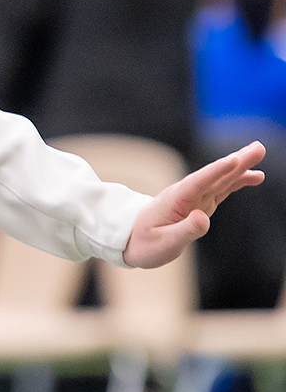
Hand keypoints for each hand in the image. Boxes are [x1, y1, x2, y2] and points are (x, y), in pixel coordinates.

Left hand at [123, 141, 264, 267]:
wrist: (133, 241)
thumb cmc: (145, 244)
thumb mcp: (164, 243)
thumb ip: (185, 231)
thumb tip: (204, 218)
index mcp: (175, 200)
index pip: (198, 183)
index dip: (216, 171)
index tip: (235, 160)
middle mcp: (186, 194)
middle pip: (214, 175)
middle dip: (236, 161)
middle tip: (259, 147)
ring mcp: (194, 198)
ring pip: (220, 179)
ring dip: (240, 167)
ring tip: (259, 152)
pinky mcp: (201, 204)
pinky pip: (222, 189)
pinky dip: (237, 182)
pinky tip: (254, 176)